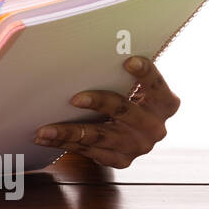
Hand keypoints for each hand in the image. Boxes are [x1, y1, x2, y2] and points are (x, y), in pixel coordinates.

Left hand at [32, 55, 179, 168]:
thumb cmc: (128, 98)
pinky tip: (46, 138)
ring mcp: (138, 145)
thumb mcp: (133, 86)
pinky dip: (65, 144)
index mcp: (164, 103)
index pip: (157, 86)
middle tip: (74, 98)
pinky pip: (89, 151)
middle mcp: (154, 127)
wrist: (133, 134)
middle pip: (124, 110)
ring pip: (100, 136)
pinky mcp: (121, 160)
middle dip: (99, 102)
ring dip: (69, 131)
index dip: (146, 73)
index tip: (129, 60)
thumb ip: (120, 74)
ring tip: (44, 130)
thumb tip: (88, 48)